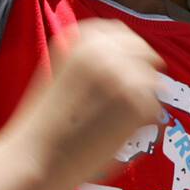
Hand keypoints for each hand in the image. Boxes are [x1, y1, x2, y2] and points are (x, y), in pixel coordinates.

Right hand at [4, 19, 162, 187]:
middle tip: (137, 94)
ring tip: (119, 119)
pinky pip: (155, 108)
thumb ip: (89, 61)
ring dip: (144, 97)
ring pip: (153, 81)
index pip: (121, 32)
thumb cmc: (43, 124)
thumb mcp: (60, 73)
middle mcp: (106, 51)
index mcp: (83, 40)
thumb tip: (122, 59)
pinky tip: (119, 133)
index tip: (131, 64)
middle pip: (144, 52)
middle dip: (143, 70)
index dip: (129, 49)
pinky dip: (144, 121)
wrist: (34, 157)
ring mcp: (124, 75)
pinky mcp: (138, 103)